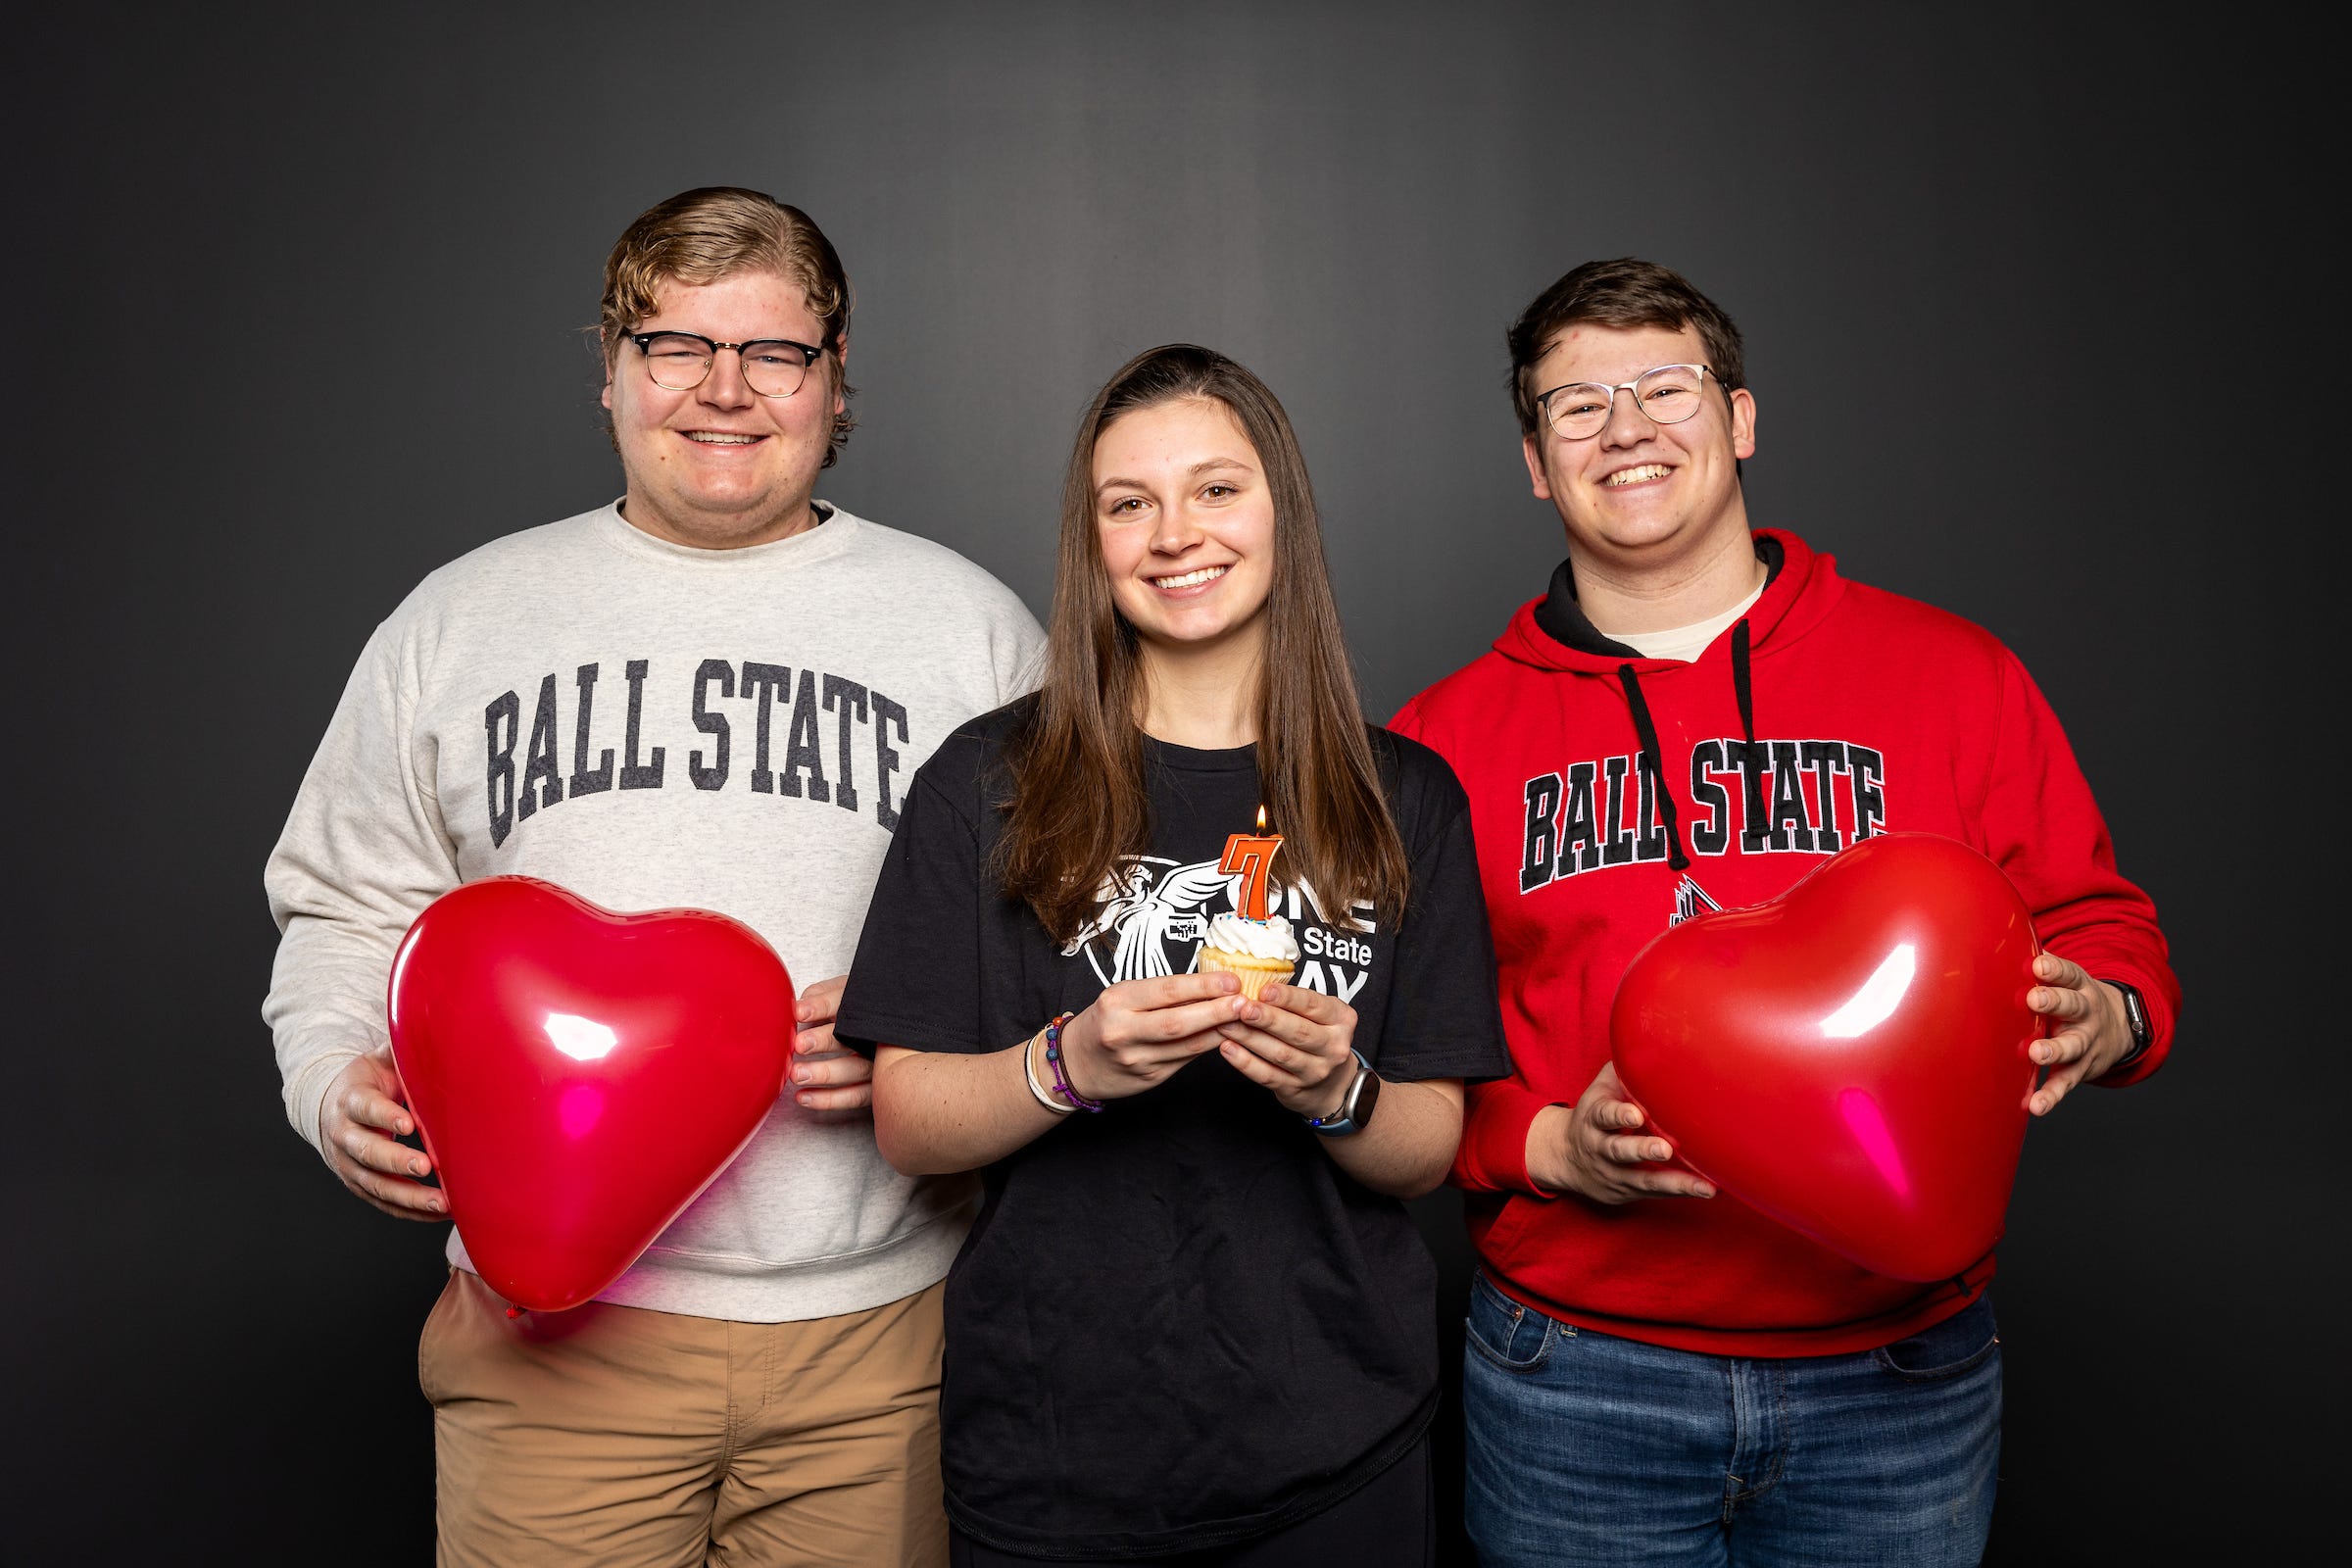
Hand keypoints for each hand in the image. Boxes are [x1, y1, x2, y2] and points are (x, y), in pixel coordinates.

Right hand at [320, 1045, 444, 1219]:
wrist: (333, 1106)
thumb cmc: (370, 1080)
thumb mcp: (381, 1059)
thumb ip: (404, 1050)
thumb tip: (436, 1023)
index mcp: (350, 1100)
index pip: (365, 1108)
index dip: (384, 1116)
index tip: (408, 1124)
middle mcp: (344, 1135)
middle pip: (366, 1152)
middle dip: (395, 1161)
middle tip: (425, 1167)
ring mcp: (349, 1164)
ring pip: (375, 1185)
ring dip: (409, 1196)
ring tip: (442, 1203)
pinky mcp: (359, 1184)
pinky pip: (384, 1202)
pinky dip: (409, 1211)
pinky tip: (437, 1214)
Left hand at [790, 975, 872, 1122]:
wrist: (899, 1026)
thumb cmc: (863, 1008)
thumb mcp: (845, 992)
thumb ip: (822, 996)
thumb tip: (801, 1007)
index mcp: (868, 1006)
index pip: (845, 1003)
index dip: (822, 1007)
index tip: (800, 1012)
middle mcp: (878, 1034)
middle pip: (854, 1038)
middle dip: (825, 1041)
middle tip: (800, 1044)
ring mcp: (881, 1062)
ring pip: (856, 1070)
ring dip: (824, 1073)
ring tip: (797, 1074)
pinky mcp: (877, 1086)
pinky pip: (855, 1096)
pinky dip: (829, 1099)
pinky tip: (804, 1097)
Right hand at [1057, 972, 1247, 1102]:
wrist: (1075, 1062)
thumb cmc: (1106, 1020)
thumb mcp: (1123, 997)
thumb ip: (1162, 994)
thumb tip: (1211, 985)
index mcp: (1117, 1001)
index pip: (1167, 990)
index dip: (1203, 986)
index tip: (1231, 981)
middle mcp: (1123, 1031)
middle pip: (1177, 1021)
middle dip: (1216, 1011)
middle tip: (1244, 1001)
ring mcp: (1135, 1059)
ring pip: (1185, 1046)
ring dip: (1219, 1031)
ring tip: (1243, 1019)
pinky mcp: (1148, 1079)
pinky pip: (1184, 1061)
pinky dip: (1206, 1047)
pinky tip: (1225, 1037)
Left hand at [1214, 982, 1359, 1117]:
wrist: (1332, 1085)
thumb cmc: (1318, 1037)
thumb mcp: (1320, 1015)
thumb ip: (1295, 1002)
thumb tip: (1255, 984)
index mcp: (1341, 1020)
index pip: (1313, 1005)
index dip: (1287, 998)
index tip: (1263, 990)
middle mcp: (1334, 1046)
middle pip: (1298, 1032)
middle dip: (1267, 1019)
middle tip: (1241, 1008)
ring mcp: (1316, 1071)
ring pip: (1280, 1054)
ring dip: (1249, 1038)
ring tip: (1226, 1024)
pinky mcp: (1295, 1089)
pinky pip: (1267, 1075)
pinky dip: (1245, 1062)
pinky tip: (1228, 1048)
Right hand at [1526, 1062, 1715, 1203]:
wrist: (1562, 1156)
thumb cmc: (1595, 1114)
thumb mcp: (1600, 1090)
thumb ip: (1623, 1070)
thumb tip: (1655, 1037)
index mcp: (1594, 1118)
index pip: (1603, 1115)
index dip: (1618, 1114)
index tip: (1634, 1114)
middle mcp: (1600, 1148)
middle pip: (1619, 1151)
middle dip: (1642, 1149)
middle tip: (1665, 1150)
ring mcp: (1613, 1174)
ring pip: (1643, 1180)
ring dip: (1674, 1183)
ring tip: (1703, 1187)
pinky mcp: (1626, 1192)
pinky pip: (1654, 1193)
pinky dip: (1680, 1191)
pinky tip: (1708, 1189)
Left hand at [2025, 953, 2133, 1116]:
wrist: (2120, 1027)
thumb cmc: (2074, 997)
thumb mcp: (2068, 978)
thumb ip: (2043, 965)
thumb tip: (2007, 936)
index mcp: (2079, 986)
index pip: (2069, 974)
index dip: (2054, 970)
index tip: (2038, 965)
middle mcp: (2086, 1013)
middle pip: (2073, 1006)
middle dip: (2054, 1003)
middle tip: (2034, 1000)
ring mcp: (2086, 1042)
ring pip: (2073, 1046)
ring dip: (2054, 1049)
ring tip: (2036, 1053)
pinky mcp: (2081, 1069)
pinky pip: (2066, 1083)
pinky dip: (2051, 1095)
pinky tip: (2035, 1106)